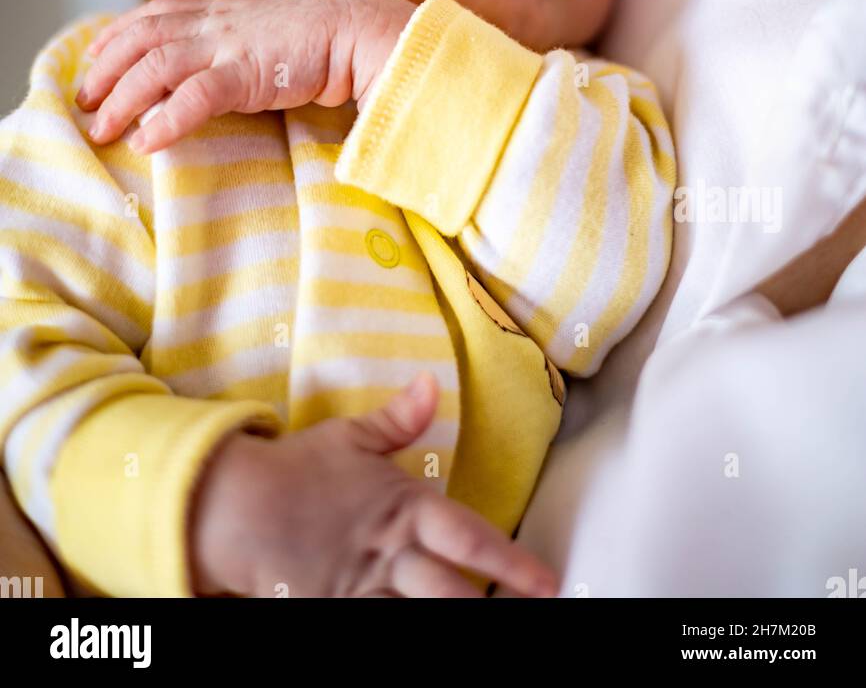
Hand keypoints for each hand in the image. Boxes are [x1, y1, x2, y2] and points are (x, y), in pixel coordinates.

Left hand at [75, 0, 415, 152]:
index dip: (115, 36)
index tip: (94, 62)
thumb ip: (233, 48)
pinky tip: (147, 143)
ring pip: (156, 66)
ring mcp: (230, 44)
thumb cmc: (322, 41)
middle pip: (140, 37)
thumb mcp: (264, 37)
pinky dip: (165, 119)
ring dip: (122, 99)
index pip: (151, 15)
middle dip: (104, 69)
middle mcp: (216, 22)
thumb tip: (210, 76)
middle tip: (83, 103)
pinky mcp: (250, 70)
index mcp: (220, 11)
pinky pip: (196, 95)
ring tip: (102, 130)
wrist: (363, 32)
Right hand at [188, 371, 558, 598]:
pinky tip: (423, 629)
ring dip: (451, 617)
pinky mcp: (338, 611)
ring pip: (419, 616)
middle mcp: (390, 555)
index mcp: (402, 509)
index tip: (546, 581)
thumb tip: (431, 382)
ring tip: (489, 626)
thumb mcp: (350, 437)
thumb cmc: (300, 470)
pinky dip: (404, 627)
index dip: (510, 562)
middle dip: (488, 607)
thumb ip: (399, 419)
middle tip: (531, 612)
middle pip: (449, 592)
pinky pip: (378, 627)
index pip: (467, 538)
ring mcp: (364, 590)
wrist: (236, 510)